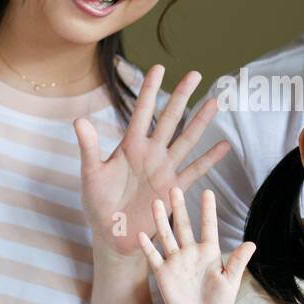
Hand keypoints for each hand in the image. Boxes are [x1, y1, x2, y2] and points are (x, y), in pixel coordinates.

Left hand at [74, 66, 230, 259]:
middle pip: (170, 119)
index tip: (159, 67)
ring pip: (186, 140)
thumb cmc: (98, 204)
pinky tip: (224, 145)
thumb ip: (88, 147)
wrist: (113, 235)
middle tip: (195, 73)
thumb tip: (79, 120)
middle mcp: (150, 153)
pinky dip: (209, 159)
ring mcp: (164, 169)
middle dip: (182, 96)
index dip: (150, 90)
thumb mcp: (90, 174)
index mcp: (129, 146)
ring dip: (200, 122)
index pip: (142, 112)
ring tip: (215, 102)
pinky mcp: (174, 188)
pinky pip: (195, 171)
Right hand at [137, 187, 255, 303]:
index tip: (207, 192)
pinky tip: (141, 234)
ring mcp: (176, 262)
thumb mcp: (231, 282)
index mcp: (210, 253)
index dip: (207, 210)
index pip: (208, 227)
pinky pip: (153, 257)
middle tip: (175, 187)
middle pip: (184, 226)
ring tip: (156, 202)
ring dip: (160, 220)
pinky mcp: (163, 273)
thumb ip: (237, 263)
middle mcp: (191, 253)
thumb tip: (251, 244)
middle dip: (179, 207)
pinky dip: (147, 247)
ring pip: (167, 236)